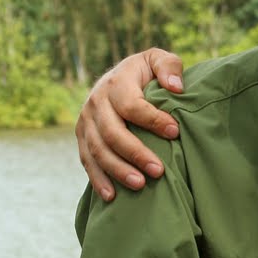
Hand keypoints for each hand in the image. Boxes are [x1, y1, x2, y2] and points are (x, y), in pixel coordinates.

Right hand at [77, 49, 185, 200]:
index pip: (131, 105)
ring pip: (98, 150)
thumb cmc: (146, 73)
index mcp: (116, 84)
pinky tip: (112, 197)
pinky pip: (87, 161)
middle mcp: (96, 103)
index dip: (152, 119)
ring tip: (140, 185)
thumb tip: (175, 87)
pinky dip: (98, 180)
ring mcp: (86, 122)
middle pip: (113, 133)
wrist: (118, 78)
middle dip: (135, 153)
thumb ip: (169, 67)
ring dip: (118, 170)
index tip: (174, 132)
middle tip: (158, 171)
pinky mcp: (82, 138)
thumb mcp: (157, 60)